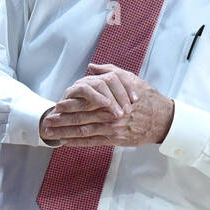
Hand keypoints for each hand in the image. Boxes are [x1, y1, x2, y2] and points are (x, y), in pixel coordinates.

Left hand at [40, 64, 173, 147]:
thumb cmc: (147, 98)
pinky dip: (78, 142)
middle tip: (47, 122)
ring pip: (83, 132)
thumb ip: (110, 72)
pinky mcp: (115, 139)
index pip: (84, 103)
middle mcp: (109, 115)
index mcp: (111, 100)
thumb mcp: (130, 79)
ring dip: (65, 133)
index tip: (55, 106)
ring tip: (51, 134)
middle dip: (61, 121)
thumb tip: (92, 67)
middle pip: (80, 119)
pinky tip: (66, 142)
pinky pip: (93, 142)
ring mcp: (111, 129)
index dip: (68, 105)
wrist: (162, 118)